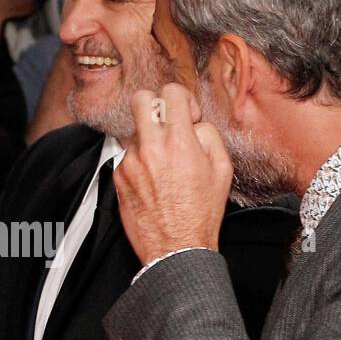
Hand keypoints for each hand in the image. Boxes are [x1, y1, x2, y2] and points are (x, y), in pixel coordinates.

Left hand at [114, 83, 230, 265]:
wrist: (176, 248)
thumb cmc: (201, 213)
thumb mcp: (222, 169)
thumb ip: (208, 135)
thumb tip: (193, 123)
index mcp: (179, 141)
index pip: (171, 92)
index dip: (182, 99)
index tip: (186, 115)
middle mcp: (150, 148)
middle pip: (139, 98)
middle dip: (154, 104)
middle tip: (166, 123)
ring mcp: (130, 162)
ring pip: (135, 132)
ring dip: (149, 140)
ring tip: (164, 166)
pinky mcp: (119, 177)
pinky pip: (128, 157)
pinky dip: (140, 163)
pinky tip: (153, 182)